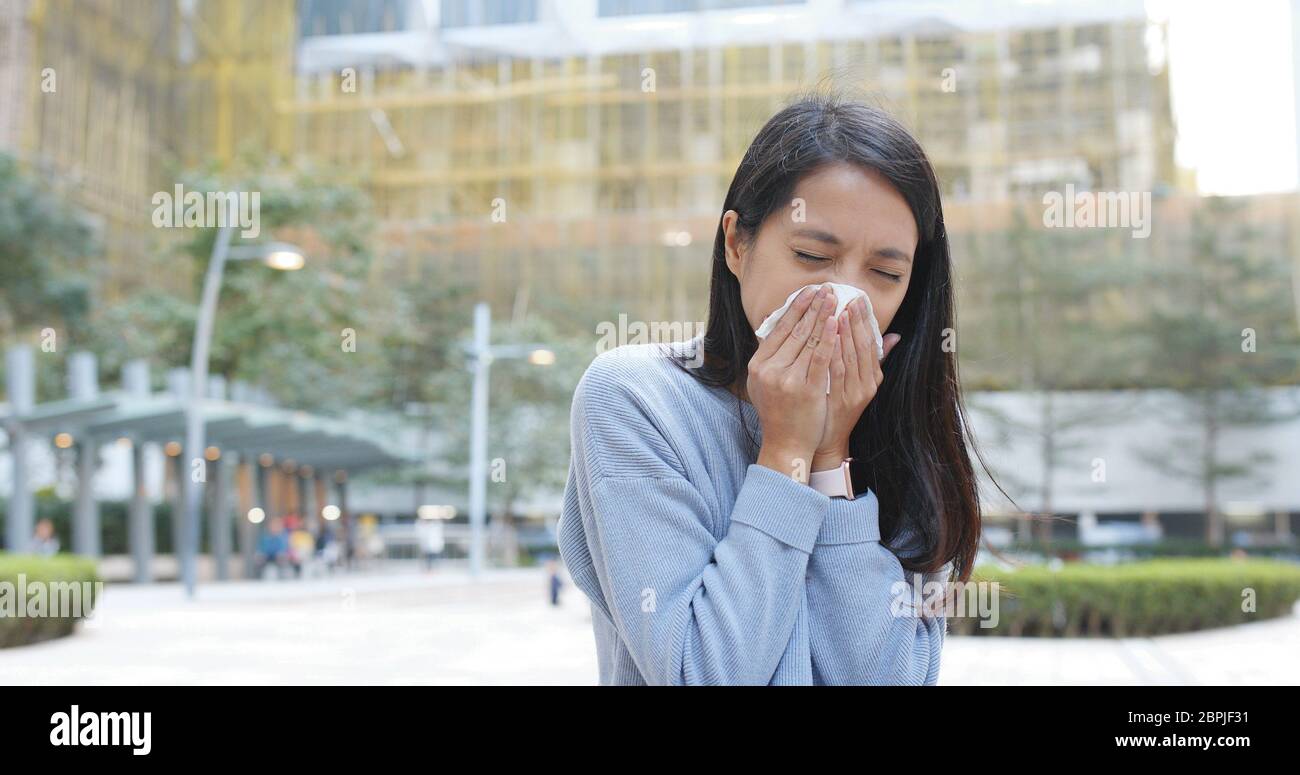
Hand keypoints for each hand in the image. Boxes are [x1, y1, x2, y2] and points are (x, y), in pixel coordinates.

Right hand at [749, 283, 839, 480]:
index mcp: (758, 366)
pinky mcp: (806, 390)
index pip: (779, 329)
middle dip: (812, 306)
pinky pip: (820, 358)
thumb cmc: (778, 412)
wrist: (786, 444)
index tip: (808, 291)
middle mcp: (769, 370)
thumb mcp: (763, 383)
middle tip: (826, 287)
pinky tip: (836, 322)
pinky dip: (828, 338)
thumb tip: (776, 326)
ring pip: (808, 340)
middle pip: (794, 331)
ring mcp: (787, 380)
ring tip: (835, 298)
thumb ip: (770, 357)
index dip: (795, 308)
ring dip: (823, 316)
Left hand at [812, 295, 901, 470]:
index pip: (870, 344)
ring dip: (844, 334)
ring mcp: (853, 394)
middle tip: (848, 298)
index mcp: (872, 378)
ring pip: (849, 358)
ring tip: (838, 311)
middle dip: (855, 321)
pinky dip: (831, 354)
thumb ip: (874, 360)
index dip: (864, 321)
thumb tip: (894, 335)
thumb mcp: (859, 383)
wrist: (827, 441)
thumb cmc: (837, 408)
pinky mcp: (838, 402)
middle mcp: (866, 386)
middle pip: (862, 348)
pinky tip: (826, 339)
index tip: (857, 300)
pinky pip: (834, 374)